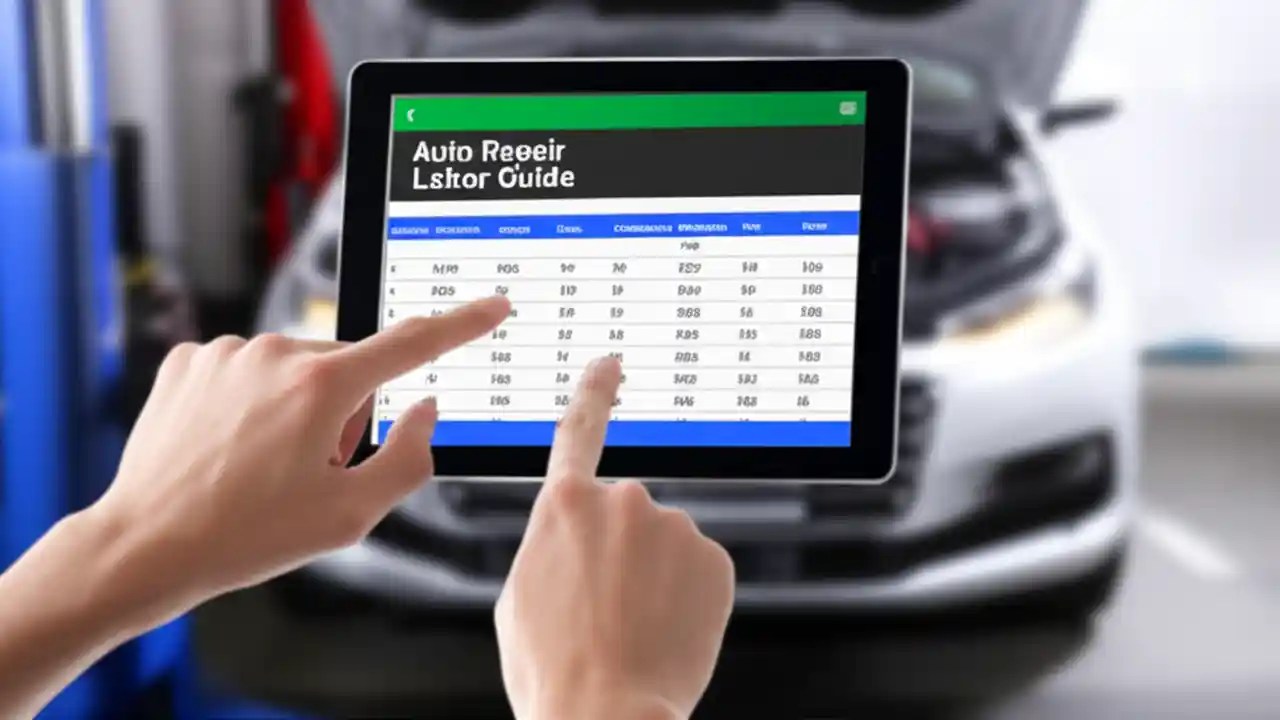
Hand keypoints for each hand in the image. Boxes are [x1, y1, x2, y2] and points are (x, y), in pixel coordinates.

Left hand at [86, 295, 509, 630]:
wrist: (146, 545)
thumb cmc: (247, 536)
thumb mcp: (352, 513)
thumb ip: (409, 457)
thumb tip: (423, 412)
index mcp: (322, 386)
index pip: (413, 344)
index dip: (462, 325)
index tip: (493, 306)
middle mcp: (276, 352)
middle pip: (348, 372)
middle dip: (344, 416)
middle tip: (311, 474)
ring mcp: (228, 353)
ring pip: (296, 371)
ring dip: (296, 410)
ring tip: (260, 467)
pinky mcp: (190, 361)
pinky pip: (248, 371)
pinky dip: (251, 404)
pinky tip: (229, 446)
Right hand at [495, 357, 735, 719]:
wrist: (607, 714)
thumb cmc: (552, 667)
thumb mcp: (518, 596)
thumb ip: (551, 546)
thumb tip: (579, 542)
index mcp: (565, 504)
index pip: (580, 430)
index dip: (595, 392)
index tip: (611, 363)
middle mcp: (624, 500)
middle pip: (624, 518)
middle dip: (618, 554)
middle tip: (602, 611)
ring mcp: (675, 527)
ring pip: (663, 548)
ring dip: (653, 579)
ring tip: (631, 630)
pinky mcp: (715, 559)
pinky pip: (697, 572)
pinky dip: (685, 598)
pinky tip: (666, 632)